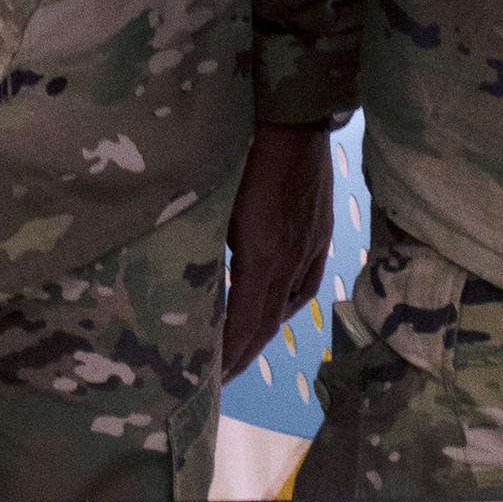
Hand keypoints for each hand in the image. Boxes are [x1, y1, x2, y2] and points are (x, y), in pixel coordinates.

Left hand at [223, 122, 334, 374]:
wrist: (293, 119)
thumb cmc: (242, 154)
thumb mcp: (214, 204)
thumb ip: (203, 245)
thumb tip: (184, 280)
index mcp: (263, 258)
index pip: (245, 322)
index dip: (228, 354)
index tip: (209, 380)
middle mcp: (291, 262)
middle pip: (267, 321)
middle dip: (243, 353)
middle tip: (219, 382)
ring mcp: (310, 248)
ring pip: (286, 305)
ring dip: (262, 333)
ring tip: (241, 353)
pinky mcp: (318, 234)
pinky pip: (303, 284)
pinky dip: (284, 305)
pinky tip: (274, 309)